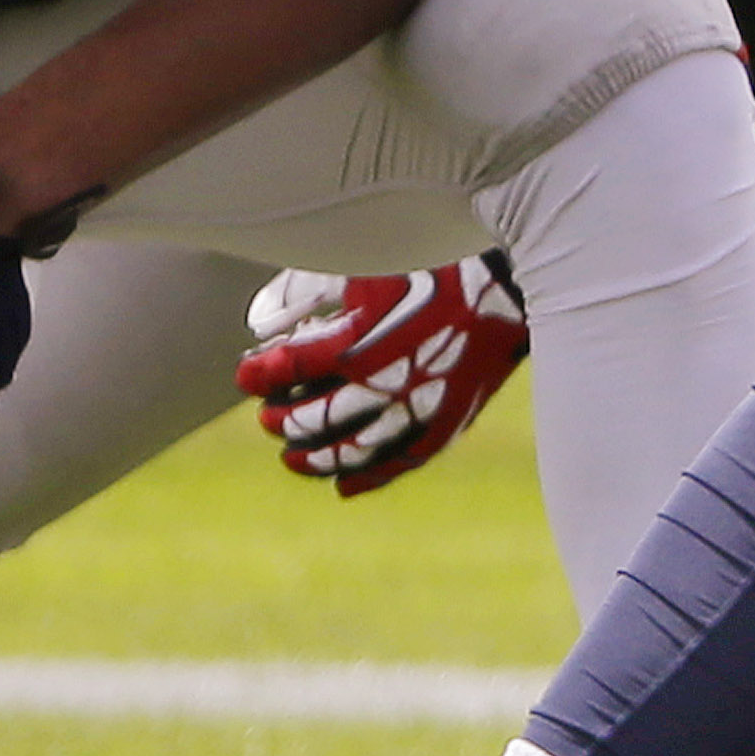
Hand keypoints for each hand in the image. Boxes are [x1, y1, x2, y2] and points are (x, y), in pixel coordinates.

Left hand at [234, 254, 531, 495]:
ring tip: (293, 459)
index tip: (246, 374)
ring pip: (350, 452)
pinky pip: (397, 462)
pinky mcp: (444, 425)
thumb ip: (311, 295)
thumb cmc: (432, 268)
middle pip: (311, 420)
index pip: (285, 371)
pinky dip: (367, 478)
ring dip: (314, 459)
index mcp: (352, 346)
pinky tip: (344, 487)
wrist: (509, 286)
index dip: (257, 375)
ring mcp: (413, 412)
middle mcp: (378, 388)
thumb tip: (265, 319)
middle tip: (267, 418)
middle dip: (281, 421)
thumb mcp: (365, 272)